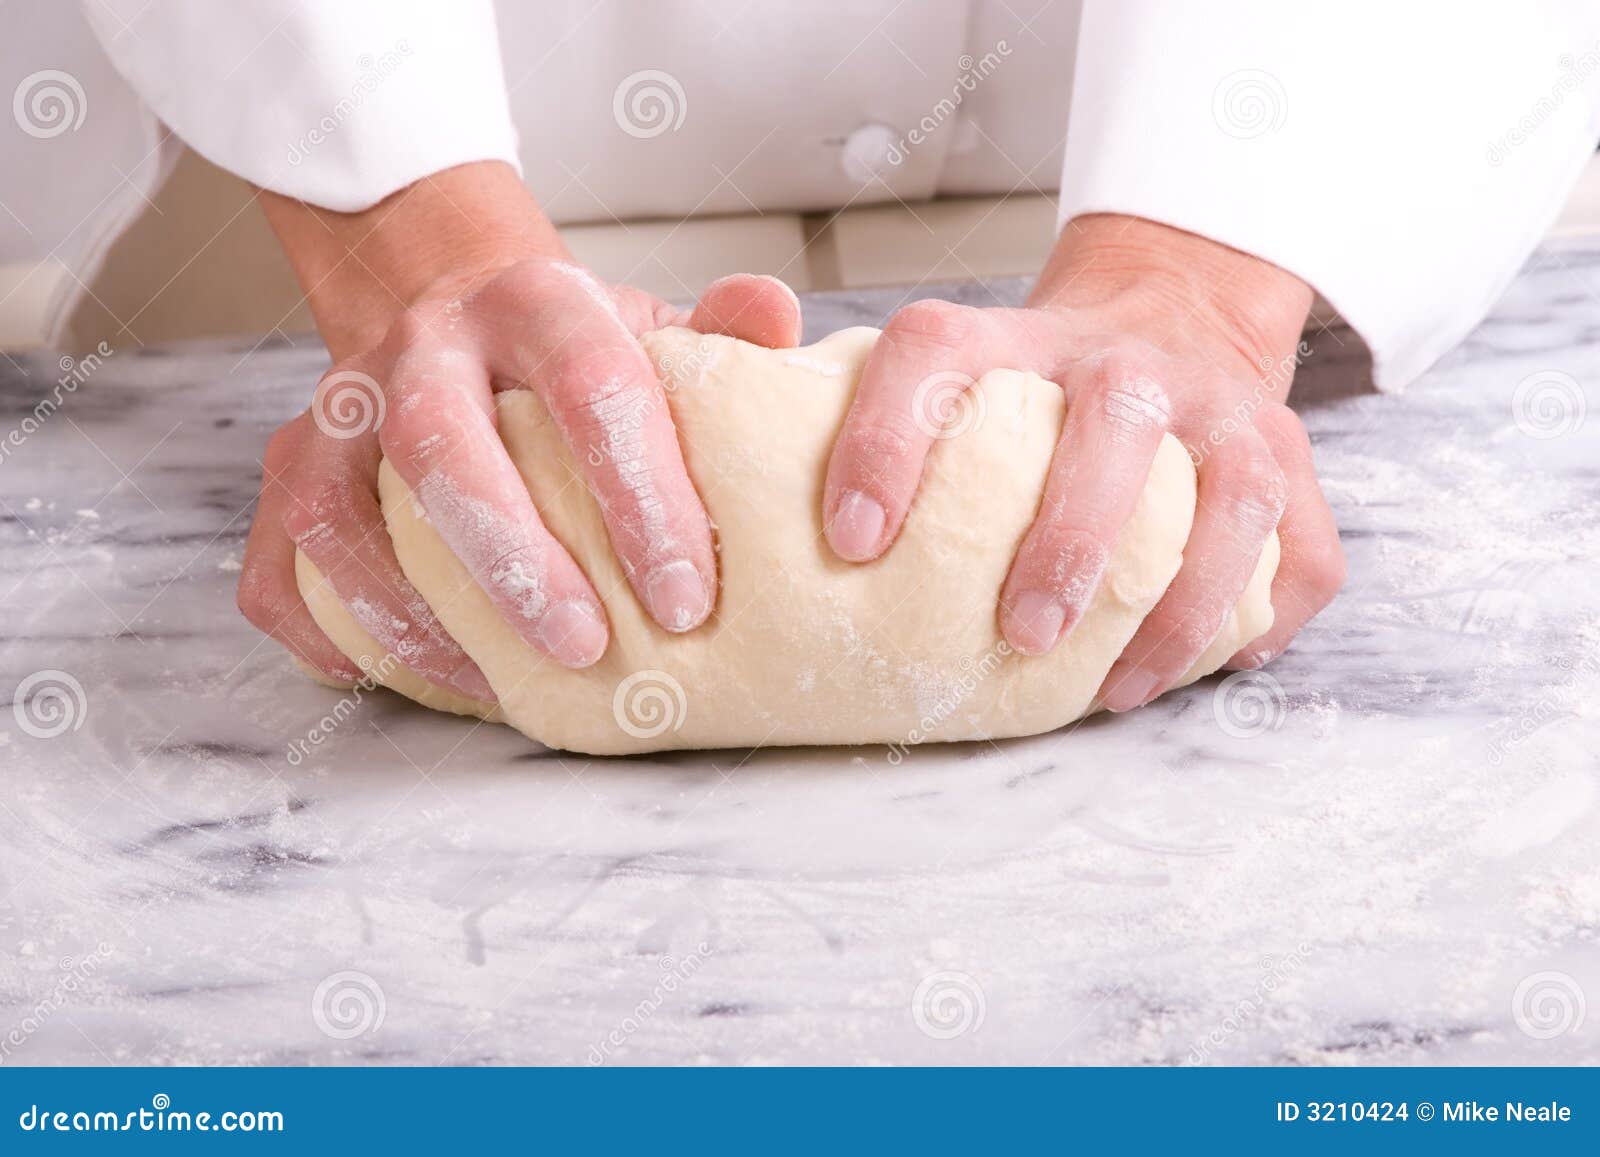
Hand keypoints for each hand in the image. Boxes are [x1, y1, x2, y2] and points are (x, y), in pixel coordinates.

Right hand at [238, 163, 800, 689]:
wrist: (449, 305)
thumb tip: (777, 317)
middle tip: (585, 650)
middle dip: (514, 561)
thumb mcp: (648, 328)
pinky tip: (405, 677)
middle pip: (442, 447)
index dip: (640, 493)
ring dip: (416, 612)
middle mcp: (421, 346)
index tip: (688, 599)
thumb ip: (717, 335)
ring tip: (496, 687)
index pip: (588, 385)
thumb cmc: (567, 351)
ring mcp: (338, 408)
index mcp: (531, 302)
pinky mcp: (288, 469)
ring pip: (340, 512)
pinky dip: (333, 631)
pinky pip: (279, 564)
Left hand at [822, 214, 1344, 710]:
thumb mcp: (962, 374)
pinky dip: (1247, 616)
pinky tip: (1192, 672)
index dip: (888, 434)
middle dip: (1068, 535)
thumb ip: (859, 420)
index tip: (847, 538)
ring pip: (1223, 492)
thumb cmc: (1038, 387)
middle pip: (1107, 423)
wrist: (1174, 313)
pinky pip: (1290, 547)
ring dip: (1171, 596)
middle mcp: (1123, 360)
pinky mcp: (1284, 458)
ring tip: (1113, 686)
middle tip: (1021, 630)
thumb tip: (742, 525)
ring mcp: (1216, 407)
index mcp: (1015, 339)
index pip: (938, 350)